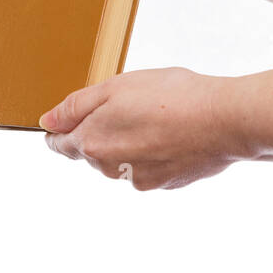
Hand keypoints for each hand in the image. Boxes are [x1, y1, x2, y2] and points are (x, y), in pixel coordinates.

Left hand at [38, 67, 243, 189]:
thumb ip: (75, 107)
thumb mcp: (114, 87)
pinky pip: (147, 169)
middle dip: (99, 133)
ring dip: (128, 144)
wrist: (225, 121)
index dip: (58, 132)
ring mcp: (137, 180)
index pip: (59, 144)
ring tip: (155, 119)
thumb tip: (47, 122)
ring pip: (120, 162)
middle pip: (90, 152)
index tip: (61, 125)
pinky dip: (153, 155)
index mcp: (91, 143)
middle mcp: (109, 168)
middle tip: (125, 109)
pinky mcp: (164, 185)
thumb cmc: (171, 96)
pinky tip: (172, 135)